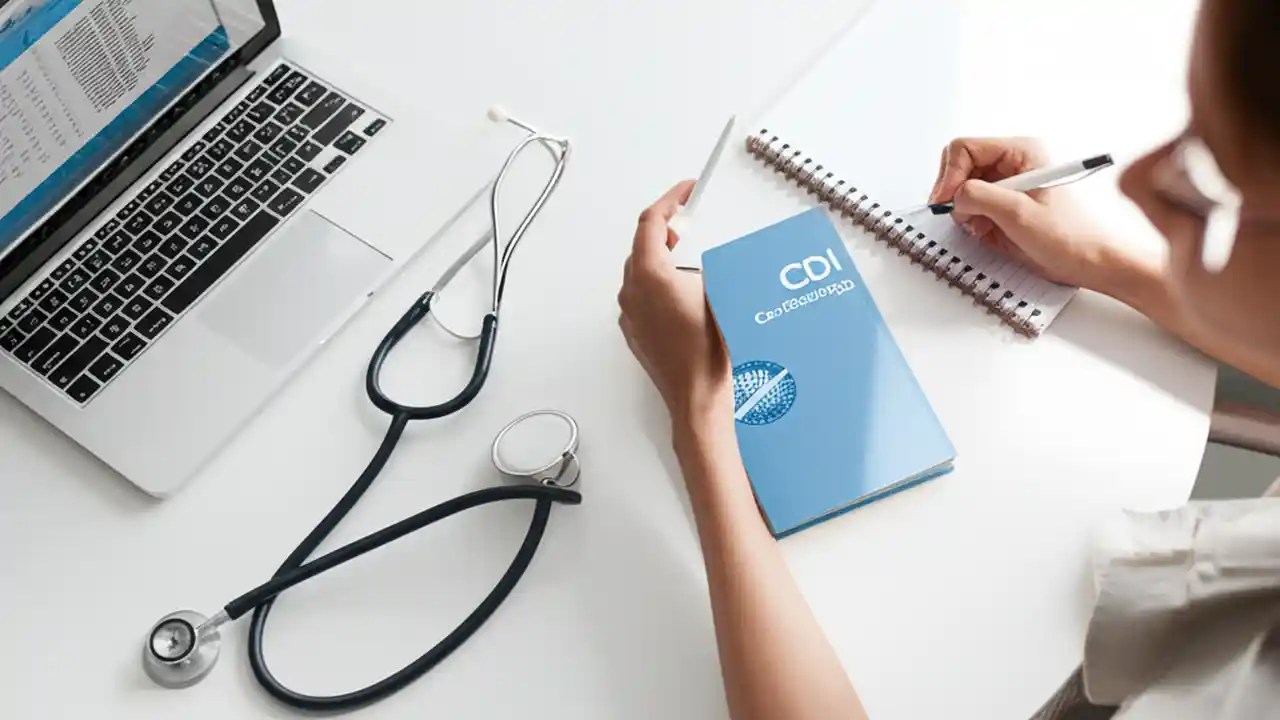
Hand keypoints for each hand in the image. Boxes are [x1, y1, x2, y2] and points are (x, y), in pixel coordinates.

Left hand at [618, 180, 732, 429]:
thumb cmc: (710, 350)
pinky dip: (656, 285)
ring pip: (639, 272)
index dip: (669, 200)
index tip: (685, 191)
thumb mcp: (719, 293)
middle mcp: (632, 291)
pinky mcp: (633, 332)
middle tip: (688, 224)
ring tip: (687, 259)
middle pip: (641, 246)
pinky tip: (680, 294)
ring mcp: (629, 313)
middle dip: (664, 230)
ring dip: (660, 259)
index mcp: (651, 275)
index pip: (650, 222)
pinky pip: (639, 296)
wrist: (697, 396)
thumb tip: (707, 257)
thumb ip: (705, 266)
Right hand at [930, 137, 1119, 288]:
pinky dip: (972, 221)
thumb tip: (954, 196)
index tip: (944, 201)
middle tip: (961, 215)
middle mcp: (1014, 163)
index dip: (949, 174)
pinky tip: (989, 233)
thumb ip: (980, 196)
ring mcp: (1009, 184)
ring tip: (983, 227)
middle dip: (955, 192)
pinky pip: (974, 206)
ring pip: (964, 188)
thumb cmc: (1070, 236)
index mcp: (1022, 151)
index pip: (965, 148)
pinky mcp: (1006, 205)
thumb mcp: (1019, 214)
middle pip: (961, 166)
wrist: (1092, 263)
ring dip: (965, 210)